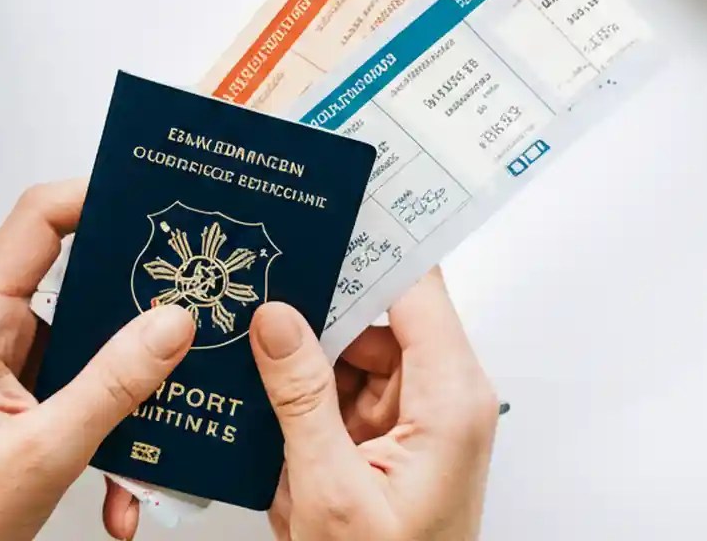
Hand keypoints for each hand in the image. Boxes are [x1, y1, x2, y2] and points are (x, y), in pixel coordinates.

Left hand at [0, 180, 194, 540]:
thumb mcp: (43, 449)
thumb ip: (112, 383)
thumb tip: (171, 322)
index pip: (40, 218)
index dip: (98, 195)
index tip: (157, 202)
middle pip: (77, 265)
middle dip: (137, 287)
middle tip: (194, 293)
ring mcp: (8, 353)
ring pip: (91, 328)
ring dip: (130, 370)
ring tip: (170, 395)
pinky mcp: (24, 385)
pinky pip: (85, 376)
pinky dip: (114, 417)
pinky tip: (125, 473)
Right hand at [257, 268, 497, 540]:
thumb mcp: (328, 489)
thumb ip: (299, 395)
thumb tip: (276, 318)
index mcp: (450, 399)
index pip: (416, 288)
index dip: (372, 244)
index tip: (323, 217)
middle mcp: (444, 397)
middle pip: (377, 316)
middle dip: (316, 312)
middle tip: (259, 294)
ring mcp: (417, 416)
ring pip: (353, 351)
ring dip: (305, 363)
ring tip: (256, 368)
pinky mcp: (393, 436)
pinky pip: (345, 389)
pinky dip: (307, 399)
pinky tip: (275, 416)